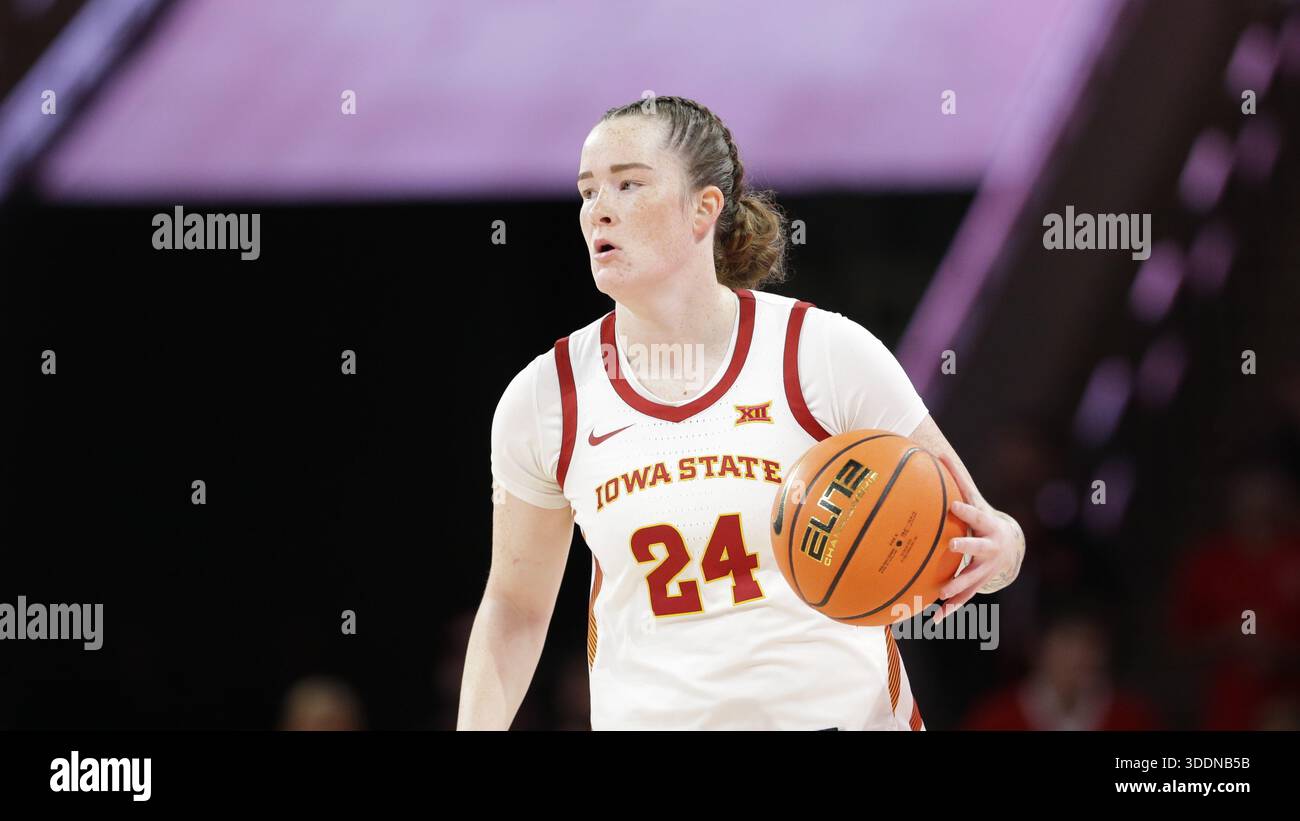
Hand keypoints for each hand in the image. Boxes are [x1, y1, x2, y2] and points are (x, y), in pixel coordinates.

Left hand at [932, 452, 1023, 623]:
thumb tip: (937, 453)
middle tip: (953, 545)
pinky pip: (965, 598)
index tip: (955, 506)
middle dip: (968, 547)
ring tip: (942, 591)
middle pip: (979, 548)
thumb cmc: (982, 518)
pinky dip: (951, 608)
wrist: (1010, 546)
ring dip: (959, 584)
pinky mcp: (979, 584)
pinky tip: (935, 618)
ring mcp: (986, 569)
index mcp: (988, 525)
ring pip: (973, 578)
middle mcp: (990, 548)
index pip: (977, 516)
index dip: (967, 511)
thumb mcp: (975, 500)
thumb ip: (957, 480)